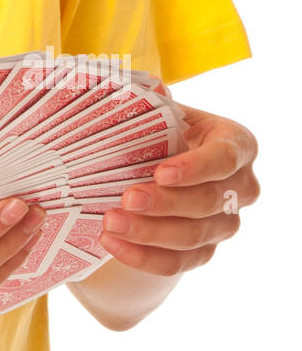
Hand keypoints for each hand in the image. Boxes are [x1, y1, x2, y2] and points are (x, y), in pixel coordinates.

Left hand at [98, 103, 259, 274]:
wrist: (163, 162)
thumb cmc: (165, 129)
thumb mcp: (164, 110)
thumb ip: (153, 100)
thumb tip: (141, 87)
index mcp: (236, 144)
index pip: (224, 158)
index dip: (195, 168)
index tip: (160, 172)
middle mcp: (241, 187)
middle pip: (208, 202)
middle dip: (165, 203)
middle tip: (126, 199)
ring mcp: (225, 223)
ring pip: (193, 237)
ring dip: (149, 233)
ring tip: (111, 223)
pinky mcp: (204, 251)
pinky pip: (178, 263)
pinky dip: (144, 257)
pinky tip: (113, 244)